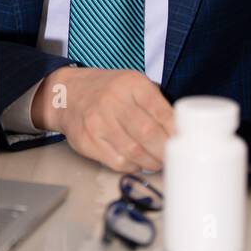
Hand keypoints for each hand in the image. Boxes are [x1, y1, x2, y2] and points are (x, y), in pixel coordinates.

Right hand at [31, 66, 175, 171]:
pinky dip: (132, 166)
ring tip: (157, 162)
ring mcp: (98, 122)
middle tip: (172, 157)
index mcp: (131, 83)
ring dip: (151, 162)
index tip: (183, 141)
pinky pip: (117, 162)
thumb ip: (155, 103)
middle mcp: (113, 100)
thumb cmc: (108, 91)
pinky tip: (137, 162)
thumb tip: (181, 130)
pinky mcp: (87, 140)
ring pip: (133, 152)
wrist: (67, 94)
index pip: (161, 111)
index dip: (175, 131)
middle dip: (164, 151)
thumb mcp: (132, 84)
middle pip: (147, 134)